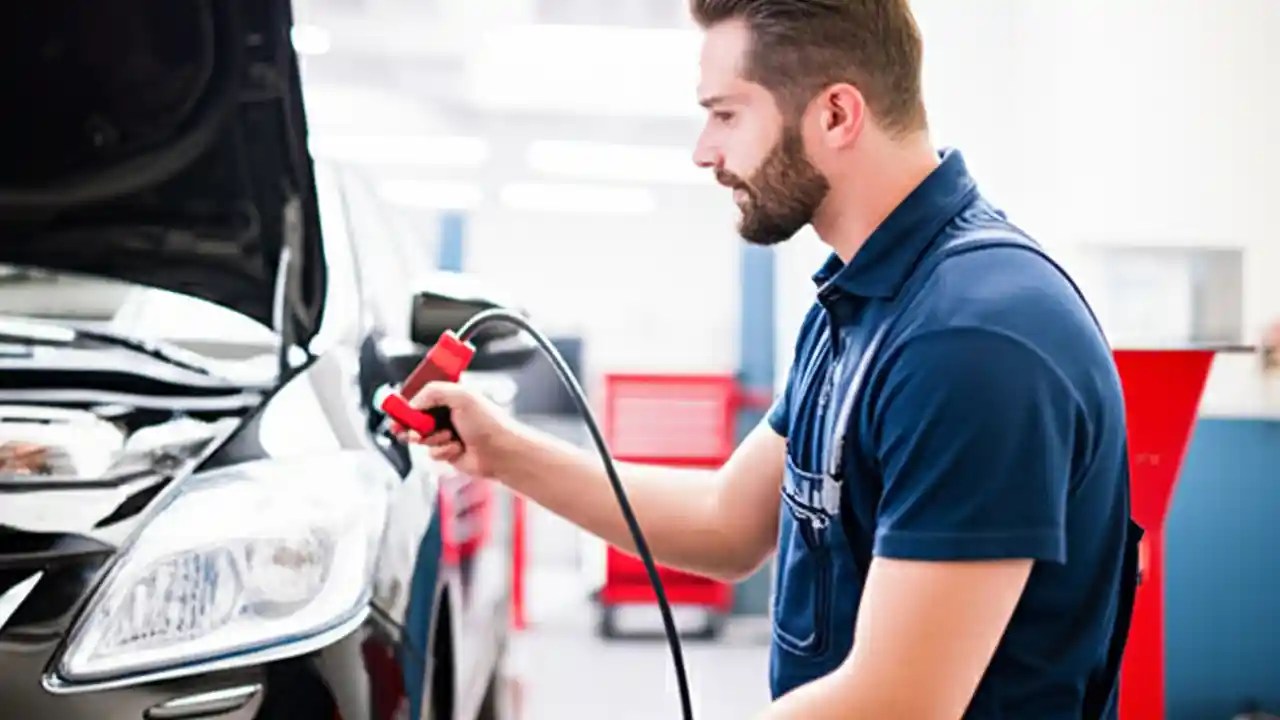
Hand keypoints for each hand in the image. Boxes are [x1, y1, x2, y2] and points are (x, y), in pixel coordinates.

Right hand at [398, 381, 518, 478]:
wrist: (501, 452)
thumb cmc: (488, 422)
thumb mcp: (461, 396)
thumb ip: (433, 392)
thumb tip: (412, 403)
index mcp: (451, 396)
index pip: (421, 396)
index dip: (407, 404)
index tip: (397, 411)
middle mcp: (447, 414)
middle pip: (416, 419)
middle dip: (411, 425)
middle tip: (406, 430)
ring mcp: (446, 434)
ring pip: (421, 438)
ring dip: (431, 439)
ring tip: (445, 437)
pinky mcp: (448, 452)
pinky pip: (432, 453)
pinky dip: (442, 451)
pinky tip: (457, 449)